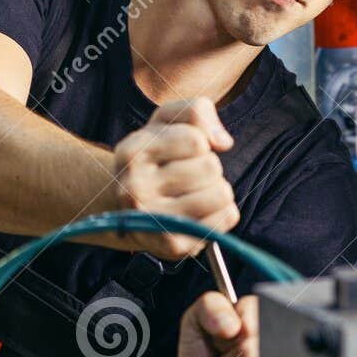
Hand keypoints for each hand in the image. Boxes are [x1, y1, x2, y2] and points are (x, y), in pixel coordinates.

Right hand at [112, 97, 239, 259]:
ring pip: (222, 193)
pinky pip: (226, 218)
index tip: (181, 151)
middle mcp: (134, 189)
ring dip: (218, 189)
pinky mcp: (174, 245)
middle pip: (211, 167)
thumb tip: (223, 142)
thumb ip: (196, 111)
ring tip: (196, 192)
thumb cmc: (157, 158)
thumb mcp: (168, 121)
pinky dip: (223, 212)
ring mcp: (153, 221)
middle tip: (189, 175)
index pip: (196, 140)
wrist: (130, 210)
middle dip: (208, 166)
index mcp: (131, 153)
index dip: (199, 141)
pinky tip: (201, 213)